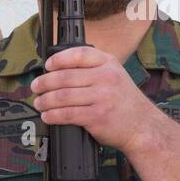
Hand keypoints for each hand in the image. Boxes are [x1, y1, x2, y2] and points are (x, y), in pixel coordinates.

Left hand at [30, 45, 157, 153]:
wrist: (143, 126)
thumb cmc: (125, 102)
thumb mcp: (115, 75)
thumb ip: (93, 69)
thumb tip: (59, 70)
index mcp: (108, 63)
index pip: (78, 54)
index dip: (58, 59)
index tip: (47, 66)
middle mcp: (106, 77)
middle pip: (65, 76)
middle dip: (45, 82)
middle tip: (36, 87)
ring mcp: (102, 97)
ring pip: (63, 96)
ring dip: (45, 100)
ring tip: (39, 103)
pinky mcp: (97, 116)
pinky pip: (68, 114)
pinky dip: (53, 115)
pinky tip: (48, 116)